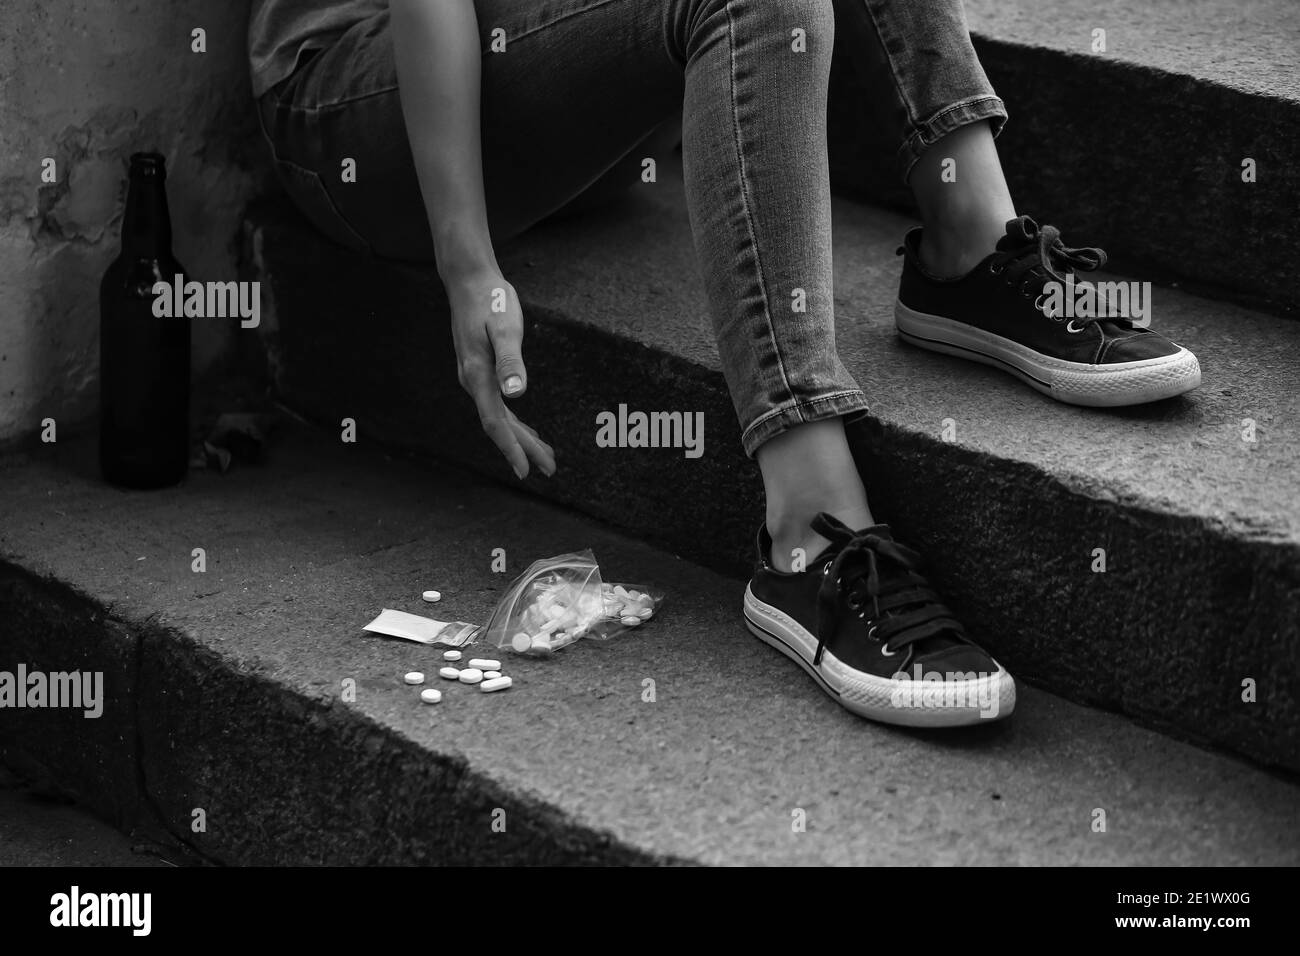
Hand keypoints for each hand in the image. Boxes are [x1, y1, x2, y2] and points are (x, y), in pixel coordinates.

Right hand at [444, 268, 555, 478]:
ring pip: (500, 417)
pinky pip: (498, 405)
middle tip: (550, 470)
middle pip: (500, 425)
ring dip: (522, 438)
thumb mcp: (504, 328)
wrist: (470, 280)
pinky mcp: (481, 370)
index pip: (495, 422)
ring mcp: (476, 377)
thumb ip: (510, 361)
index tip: (525, 471)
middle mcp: (473, 381)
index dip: (511, 448)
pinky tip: (527, 430)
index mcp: (477, 376)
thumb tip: (515, 393)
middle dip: (524, 449)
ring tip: (545, 457)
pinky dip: (515, 421)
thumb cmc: (490, 301)